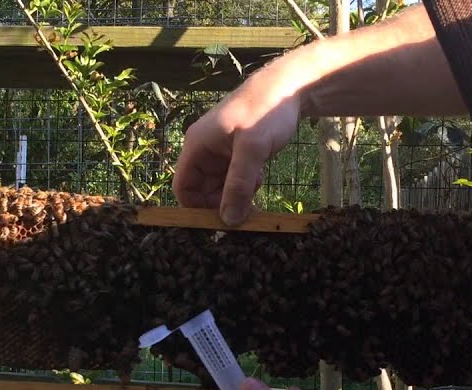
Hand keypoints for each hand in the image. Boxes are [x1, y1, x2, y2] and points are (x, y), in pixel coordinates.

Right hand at [172, 71, 301, 225]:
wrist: (289, 87)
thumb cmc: (266, 111)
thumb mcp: (253, 149)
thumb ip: (239, 184)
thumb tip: (229, 220)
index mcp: (197, 145)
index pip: (183, 187)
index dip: (197, 207)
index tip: (221, 218)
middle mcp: (204, 150)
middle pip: (201, 190)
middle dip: (220, 203)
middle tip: (245, 209)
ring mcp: (220, 152)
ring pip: (219, 186)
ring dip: (235, 194)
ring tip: (255, 189)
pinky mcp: (235, 153)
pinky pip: (232, 178)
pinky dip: (244, 185)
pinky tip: (259, 178)